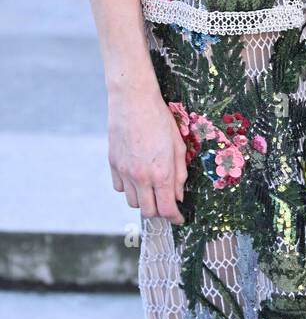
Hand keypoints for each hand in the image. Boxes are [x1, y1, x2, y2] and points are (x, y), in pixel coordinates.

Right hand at [108, 87, 187, 224]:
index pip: (167, 209)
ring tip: (152, 187)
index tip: (179, 218)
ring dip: (144, 199)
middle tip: (166, 202)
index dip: (175, 218)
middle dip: (160, 211)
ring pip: (132, 202)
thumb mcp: (178, 145)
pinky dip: (129, 188)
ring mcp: (124, 172)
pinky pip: (120, 187)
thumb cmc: (160, 119)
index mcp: (161, 173)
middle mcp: (141, 177)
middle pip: (149, 211)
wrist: (133, 101)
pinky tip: (137, 176)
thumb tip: (178, 195)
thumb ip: (179, 173)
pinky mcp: (113, 164)